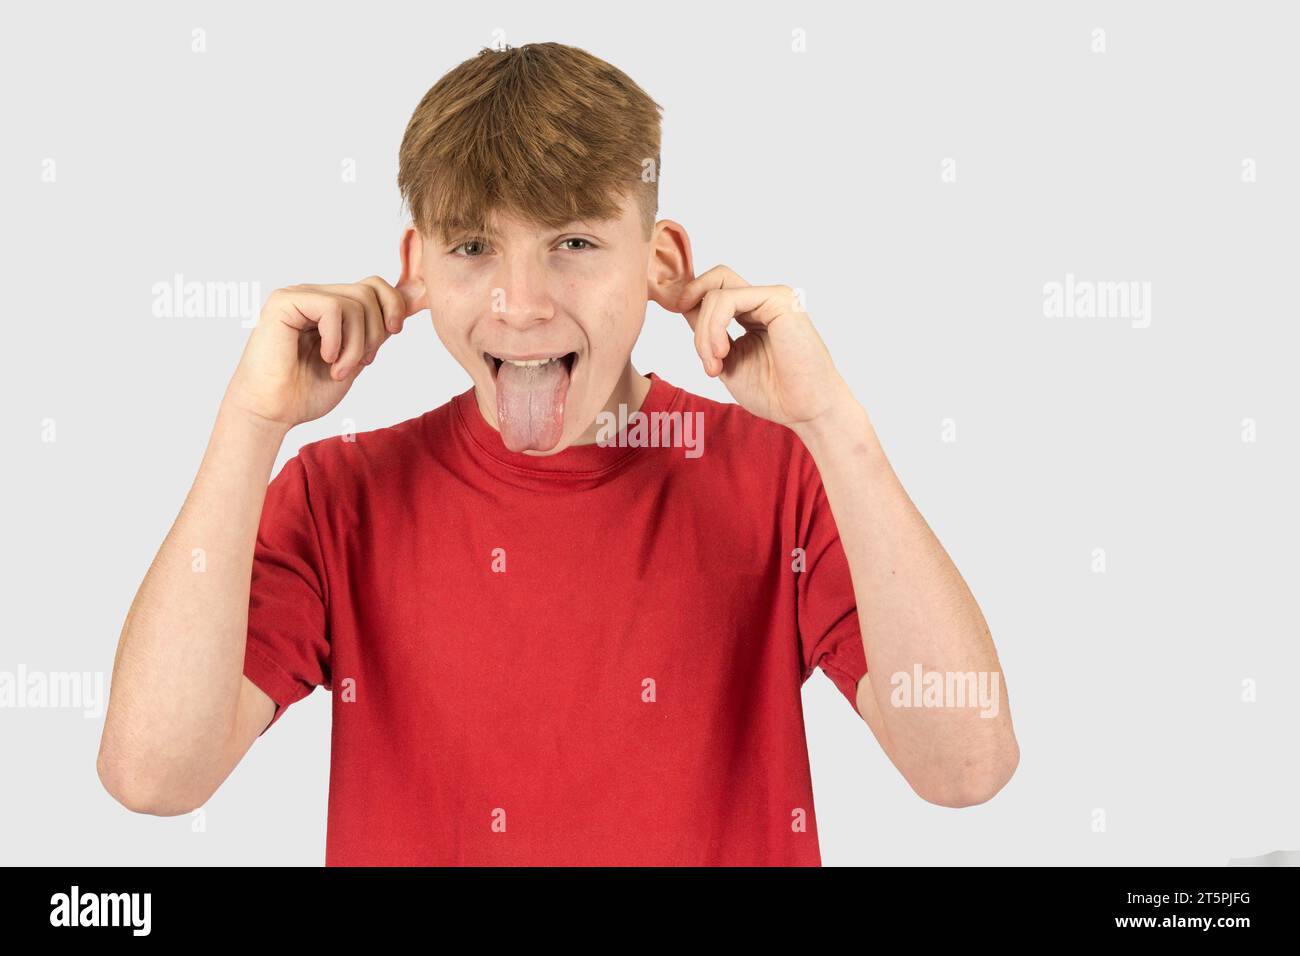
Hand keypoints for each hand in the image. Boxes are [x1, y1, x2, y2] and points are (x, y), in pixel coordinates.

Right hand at [224, 276, 426, 428]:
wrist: (272, 412)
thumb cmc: (307, 391)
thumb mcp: (358, 358)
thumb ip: (380, 330)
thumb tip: (417, 299)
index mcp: (332, 308)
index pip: (374, 285)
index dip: (394, 305)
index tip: (394, 332)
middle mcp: (316, 296)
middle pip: (369, 291)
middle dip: (375, 333)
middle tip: (362, 363)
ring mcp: (300, 296)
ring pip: (355, 302)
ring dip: (356, 345)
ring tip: (339, 369)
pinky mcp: (284, 302)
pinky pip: (331, 307)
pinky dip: (337, 339)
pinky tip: (325, 358)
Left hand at [672, 265, 856, 429]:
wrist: (805, 410)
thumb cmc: (773, 392)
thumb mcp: (726, 360)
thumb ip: (708, 334)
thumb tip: (682, 306)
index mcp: (753, 313)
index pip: (714, 290)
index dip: (690, 301)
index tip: (683, 330)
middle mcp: (763, 301)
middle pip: (714, 281)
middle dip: (693, 312)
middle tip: (703, 356)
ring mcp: (772, 297)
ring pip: (716, 294)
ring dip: (704, 333)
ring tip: (715, 366)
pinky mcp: (778, 300)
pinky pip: (727, 300)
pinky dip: (714, 328)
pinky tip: (723, 354)